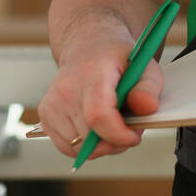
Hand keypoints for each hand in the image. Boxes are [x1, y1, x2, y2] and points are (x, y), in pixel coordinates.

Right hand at [37, 32, 163, 160]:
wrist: (88, 48)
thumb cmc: (118, 59)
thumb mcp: (144, 66)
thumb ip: (149, 88)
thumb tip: (147, 108)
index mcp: (92, 73)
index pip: (98, 115)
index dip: (118, 135)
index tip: (134, 136)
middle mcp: (66, 89)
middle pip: (89, 137)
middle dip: (116, 142)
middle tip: (130, 127)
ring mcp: (51, 104)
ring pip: (79, 147)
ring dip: (102, 145)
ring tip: (114, 124)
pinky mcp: (45, 117)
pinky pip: (68, 147)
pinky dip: (86, 146)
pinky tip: (97, 128)